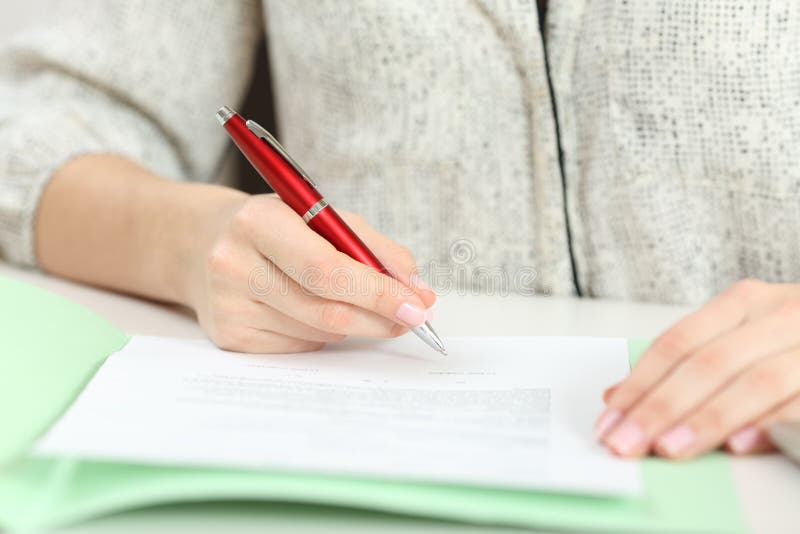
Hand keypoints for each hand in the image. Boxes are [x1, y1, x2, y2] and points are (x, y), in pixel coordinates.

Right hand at [184, 193, 434, 352]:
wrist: (200, 243)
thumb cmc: (274, 227)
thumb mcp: (321, 216)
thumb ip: (374, 248)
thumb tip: (417, 290)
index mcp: (259, 221)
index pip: (328, 269)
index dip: (378, 292)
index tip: (417, 304)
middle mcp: (234, 264)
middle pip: (326, 309)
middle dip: (379, 316)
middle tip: (411, 316)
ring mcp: (228, 306)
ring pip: (319, 331)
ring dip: (351, 322)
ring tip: (347, 298)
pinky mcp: (229, 337)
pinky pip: (300, 346)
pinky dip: (321, 332)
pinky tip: (308, 308)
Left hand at [595, 280, 799, 458]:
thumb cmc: (791, 340)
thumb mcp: (740, 339)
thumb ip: (687, 365)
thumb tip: (617, 397)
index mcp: (745, 302)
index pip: (678, 342)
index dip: (640, 383)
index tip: (608, 420)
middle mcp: (780, 314)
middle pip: (707, 363)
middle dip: (659, 407)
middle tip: (625, 444)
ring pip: (753, 382)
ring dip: (706, 420)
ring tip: (667, 450)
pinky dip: (766, 421)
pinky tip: (737, 445)